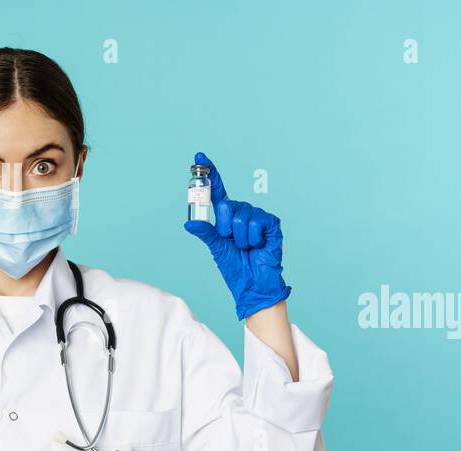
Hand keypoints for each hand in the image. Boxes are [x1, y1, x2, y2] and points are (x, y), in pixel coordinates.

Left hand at [182, 152, 290, 320]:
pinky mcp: (271, 224)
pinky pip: (256, 222)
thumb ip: (206, 232)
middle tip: (232, 242)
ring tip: (246, 247)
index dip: (210, 173)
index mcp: (227, 216)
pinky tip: (258, 245)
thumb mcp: (216, 248)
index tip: (199, 156)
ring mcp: (257, 216)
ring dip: (240, 238)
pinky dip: (253, 238)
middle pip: (227, 205)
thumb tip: (189, 223)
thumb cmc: (236, 267)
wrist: (253, 284)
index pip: (218, 189)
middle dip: (225, 228)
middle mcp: (242, 212)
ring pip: (241, 216)